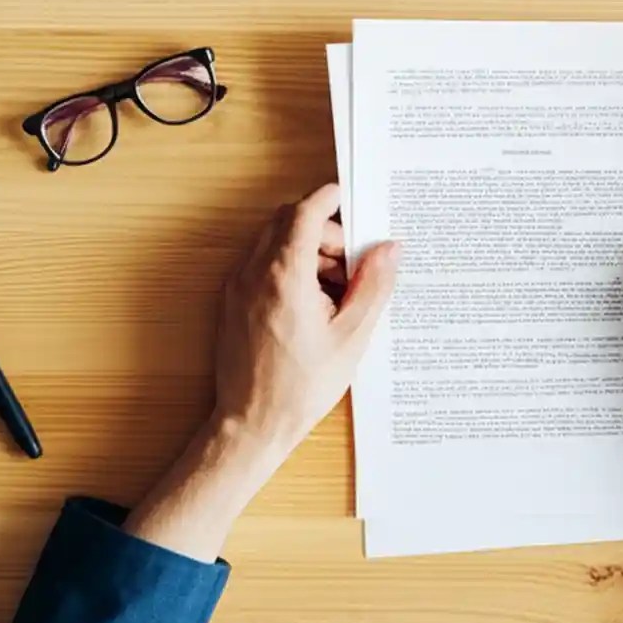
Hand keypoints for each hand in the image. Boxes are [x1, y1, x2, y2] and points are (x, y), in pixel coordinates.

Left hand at [123, 184, 397, 561]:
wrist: (253, 425)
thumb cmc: (301, 387)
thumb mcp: (352, 336)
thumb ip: (373, 286)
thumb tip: (390, 248)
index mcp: (285, 275)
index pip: (306, 212)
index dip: (330, 199)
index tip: (351, 198)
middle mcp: (254, 273)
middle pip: (289, 222)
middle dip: (324, 231)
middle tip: (353, 263)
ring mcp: (238, 287)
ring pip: (274, 242)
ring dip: (307, 250)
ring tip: (336, 291)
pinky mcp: (233, 303)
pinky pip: (262, 266)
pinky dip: (289, 269)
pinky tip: (313, 305)